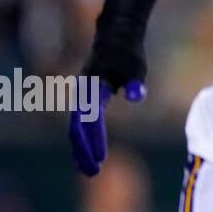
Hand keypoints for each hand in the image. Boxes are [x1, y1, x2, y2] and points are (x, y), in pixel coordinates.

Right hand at [68, 31, 147, 176]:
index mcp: (93, 87)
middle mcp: (82, 94)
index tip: (102, 157)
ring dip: (80, 150)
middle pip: (77, 128)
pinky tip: (86, 158)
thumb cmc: (128, 55)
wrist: (115, 39)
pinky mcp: (83, 101)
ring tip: (89, 172)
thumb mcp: (136, 67)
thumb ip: (136, 82)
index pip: (91, 118)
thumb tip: (138, 95)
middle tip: (93, 172)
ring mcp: (80, 98)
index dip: (95, 138)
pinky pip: (78, 126)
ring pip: (74, 130)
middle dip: (83, 151)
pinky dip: (81, 142)